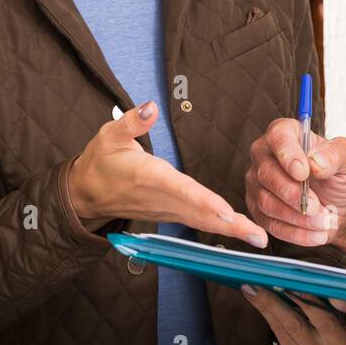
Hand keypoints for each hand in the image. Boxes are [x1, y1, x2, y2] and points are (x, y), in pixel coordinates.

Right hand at [68, 100, 268, 247]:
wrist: (85, 194)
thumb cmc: (101, 161)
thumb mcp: (110, 134)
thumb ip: (133, 121)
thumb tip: (151, 107)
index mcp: (148, 176)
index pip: (181, 189)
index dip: (204, 201)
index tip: (228, 212)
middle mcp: (160, 198)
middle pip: (200, 214)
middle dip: (230, 226)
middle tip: (260, 237)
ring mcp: (165, 211)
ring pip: (201, 222)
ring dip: (230, 231)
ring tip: (259, 237)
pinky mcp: (168, 215)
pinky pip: (196, 223)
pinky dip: (219, 228)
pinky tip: (240, 230)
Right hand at [245, 119, 345, 246]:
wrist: (338, 207)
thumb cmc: (338, 177)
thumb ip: (336, 154)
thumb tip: (316, 161)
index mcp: (286, 134)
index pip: (278, 137)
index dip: (288, 155)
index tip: (304, 172)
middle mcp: (265, 156)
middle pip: (266, 173)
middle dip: (293, 194)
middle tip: (317, 206)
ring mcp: (258, 184)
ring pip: (266, 201)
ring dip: (297, 217)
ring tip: (323, 222)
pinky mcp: (257, 210)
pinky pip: (269, 224)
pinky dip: (294, 233)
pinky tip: (315, 234)